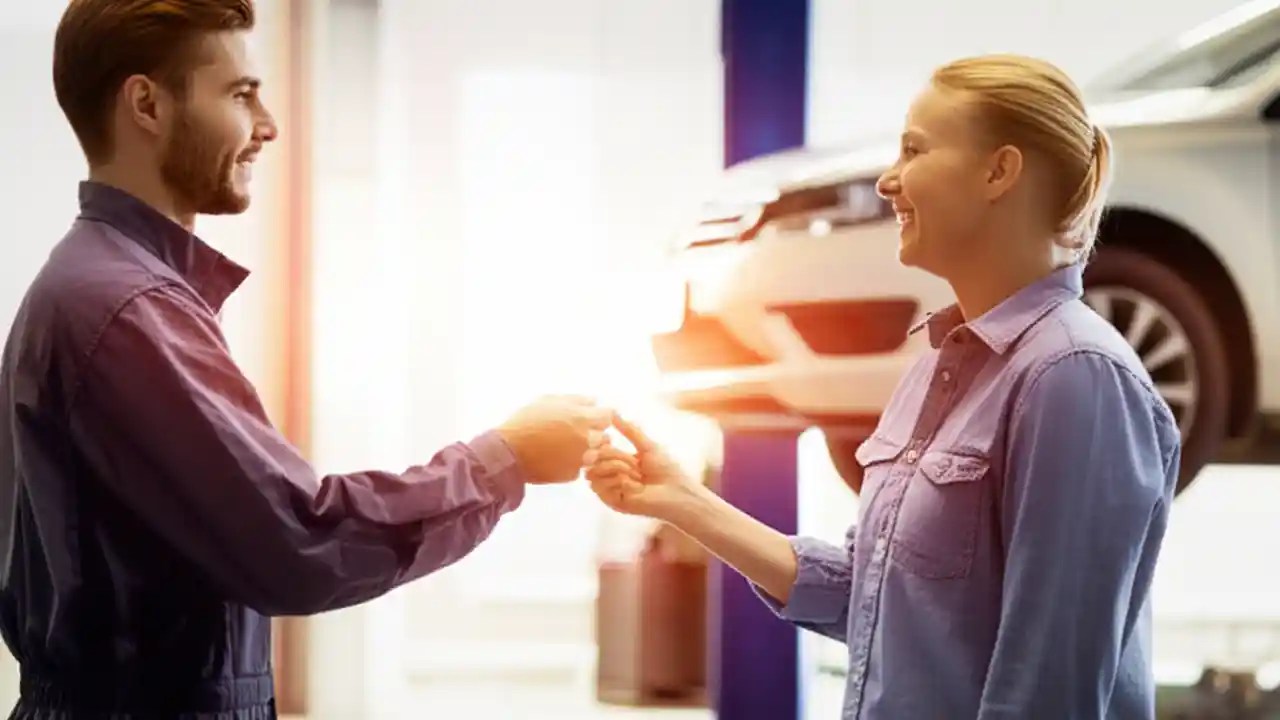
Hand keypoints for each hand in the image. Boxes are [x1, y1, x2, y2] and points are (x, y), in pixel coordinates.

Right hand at [497, 395, 613, 483]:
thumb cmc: (525, 422)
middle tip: (578, 434)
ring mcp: (580, 459)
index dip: (601, 417)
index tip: (593, 418)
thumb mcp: (548, 401)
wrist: (508, 453)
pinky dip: (572, 464)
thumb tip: (593, 401)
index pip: (608, 416)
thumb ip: (575, 400)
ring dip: (586, 451)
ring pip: (595, 455)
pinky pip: (579, 468)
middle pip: (605, 437)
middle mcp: (586, 439)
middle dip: (595, 435)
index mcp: (581, 418)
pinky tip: (556, 459)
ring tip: (566, 447)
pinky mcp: (571, 474)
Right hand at [583, 415, 701, 519]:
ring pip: (594, 473)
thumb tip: (613, 412)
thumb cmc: (667, 470)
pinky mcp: (612, 503)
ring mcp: (611, 490)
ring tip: (637, 476)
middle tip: (634, 463)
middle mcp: (612, 476)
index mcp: (619, 462)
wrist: (677, 492)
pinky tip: (635, 488)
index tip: (609, 439)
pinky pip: (601, 487)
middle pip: (593, 459)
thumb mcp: (647, 445)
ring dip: (618, 469)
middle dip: (613, 455)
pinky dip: (619, 482)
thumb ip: (629, 430)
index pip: (596, 449)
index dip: (599, 443)